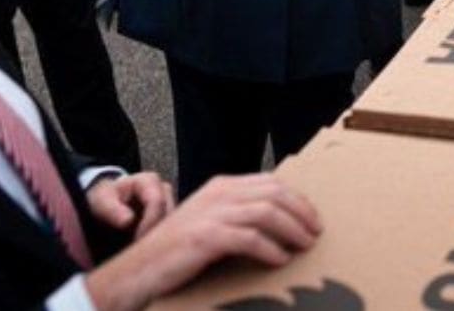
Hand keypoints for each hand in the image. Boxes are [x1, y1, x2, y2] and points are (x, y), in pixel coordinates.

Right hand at [83, 173, 322, 310]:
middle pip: (274, 194)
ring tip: (304, 246)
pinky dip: (270, 249)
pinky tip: (280, 260)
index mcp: (220, 186)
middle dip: (301, 212)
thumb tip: (279, 222)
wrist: (137, 270)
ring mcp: (210, 213)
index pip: (270, 183)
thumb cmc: (176, 251)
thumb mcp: (209, 222)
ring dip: (292, 230)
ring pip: (266, 213)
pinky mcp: (205, 237)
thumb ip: (237, 215)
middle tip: (316, 232)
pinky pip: (249, 238)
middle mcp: (217, 193)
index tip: (313, 218)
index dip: (297, 200)